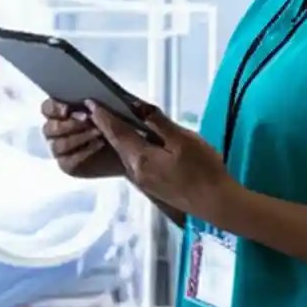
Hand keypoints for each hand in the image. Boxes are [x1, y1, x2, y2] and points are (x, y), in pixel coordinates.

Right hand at [41, 99, 124, 178]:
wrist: (128, 145)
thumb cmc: (117, 122)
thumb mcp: (114, 108)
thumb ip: (101, 104)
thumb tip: (90, 103)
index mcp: (61, 111)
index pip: (47, 108)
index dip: (54, 108)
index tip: (68, 109)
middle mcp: (56, 131)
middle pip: (49, 128)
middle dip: (69, 124)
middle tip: (88, 119)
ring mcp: (62, 149)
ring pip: (58, 145)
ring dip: (79, 137)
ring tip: (99, 132)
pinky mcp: (68, 165)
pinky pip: (68, 161)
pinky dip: (84, 152)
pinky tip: (99, 144)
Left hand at [87, 100, 236, 219]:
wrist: (216, 204)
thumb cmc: (204, 169)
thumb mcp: (184, 140)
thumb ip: (159, 124)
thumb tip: (138, 107)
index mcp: (141, 158)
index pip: (116, 132)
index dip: (103, 116)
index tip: (90, 102)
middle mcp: (135, 170)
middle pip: (116, 143)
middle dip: (105, 126)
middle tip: (96, 108)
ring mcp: (142, 180)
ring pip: (124, 153)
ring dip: (116, 137)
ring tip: (111, 120)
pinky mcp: (151, 185)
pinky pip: (133, 160)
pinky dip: (128, 147)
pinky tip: (134, 140)